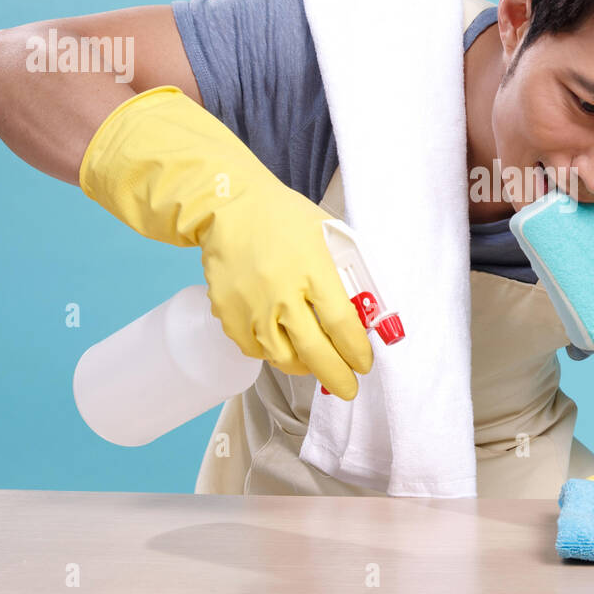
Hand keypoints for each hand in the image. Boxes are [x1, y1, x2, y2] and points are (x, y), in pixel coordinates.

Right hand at [78, 85, 374, 397]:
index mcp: (312, 268)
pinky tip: (284, 347)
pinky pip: (253, 349)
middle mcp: (280, 292)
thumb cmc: (283, 217)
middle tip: (348, 388)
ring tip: (317, 365)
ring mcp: (250, 305)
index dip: (356, 351)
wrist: (227, 206)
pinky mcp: (227, 312)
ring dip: (305, 368)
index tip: (364, 363)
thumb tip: (365, 309)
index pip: (340, 324)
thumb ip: (345, 270)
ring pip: (282, 357)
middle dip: (336, 376)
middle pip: (314, 351)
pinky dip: (272, 354)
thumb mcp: (327, 233)